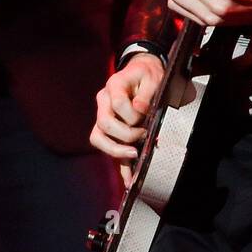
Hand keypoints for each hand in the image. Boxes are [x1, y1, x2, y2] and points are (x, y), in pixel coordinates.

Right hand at [90, 53, 164, 184]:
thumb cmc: (147, 75)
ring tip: (134, 154)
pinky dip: (118, 163)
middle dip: (126, 134)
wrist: (141, 72)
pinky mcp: (108, 129)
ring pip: (98, 138)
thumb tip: (139, 109)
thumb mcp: (152, 78)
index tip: (146, 117)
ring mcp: (102, 115)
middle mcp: (103, 101)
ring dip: (116, 149)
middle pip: (104, 124)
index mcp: (114, 86)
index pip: (119, 104)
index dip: (133, 114)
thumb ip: (147, 93)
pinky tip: (128, 178)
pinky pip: (107, 147)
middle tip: (143, 134)